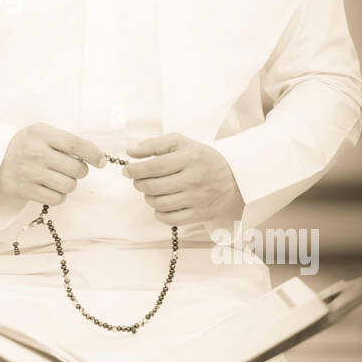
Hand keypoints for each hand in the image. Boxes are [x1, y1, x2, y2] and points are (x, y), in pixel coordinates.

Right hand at [0, 124, 107, 205]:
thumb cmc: (26, 145)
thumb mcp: (42, 133)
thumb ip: (67, 141)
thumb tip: (96, 155)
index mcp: (41, 134)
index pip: (76, 144)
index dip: (94, 154)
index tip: (100, 161)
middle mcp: (36, 153)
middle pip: (77, 169)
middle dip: (80, 170)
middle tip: (71, 168)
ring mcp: (31, 173)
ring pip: (69, 186)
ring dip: (69, 184)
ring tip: (59, 177)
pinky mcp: (26, 190)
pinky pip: (57, 199)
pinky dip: (59, 195)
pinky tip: (52, 187)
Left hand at [121, 133, 244, 227]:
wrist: (234, 179)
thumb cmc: (201, 159)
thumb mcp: (182, 143)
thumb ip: (155, 144)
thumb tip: (131, 151)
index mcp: (189, 158)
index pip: (153, 166)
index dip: (135, 169)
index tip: (127, 170)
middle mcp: (194, 179)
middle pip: (153, 186)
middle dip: (139, 183)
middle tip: (139, 180)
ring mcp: (197, 199)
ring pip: (158, 203)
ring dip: (148, 197)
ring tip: (152, 191)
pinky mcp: (199, 214)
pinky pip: (169, 218)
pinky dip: (159, 212)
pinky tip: (162, 204)